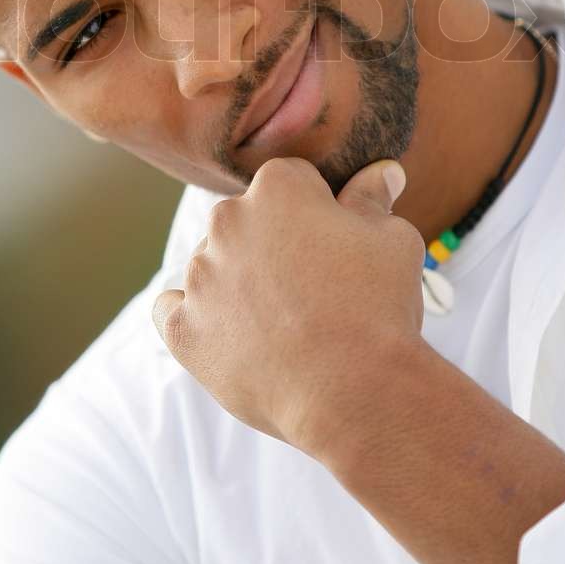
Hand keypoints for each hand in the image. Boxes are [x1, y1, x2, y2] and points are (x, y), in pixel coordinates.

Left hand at [151, 155, 425, 461]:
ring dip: (237, 284)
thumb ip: (372, 200)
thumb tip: (380, 173)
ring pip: (212, 265)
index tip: (335, 248)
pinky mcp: (182, 327)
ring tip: (282, 325)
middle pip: (247, 221)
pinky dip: (195, 317)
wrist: (354, 390)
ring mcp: (200, 274)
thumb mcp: (392, 240)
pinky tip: (228, 334)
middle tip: (312, 290)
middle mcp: (227, 219)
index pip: (291, 183)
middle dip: (272, 245)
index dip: (318, 214)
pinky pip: (172, 309)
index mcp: (277, 187)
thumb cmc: (378, 307)